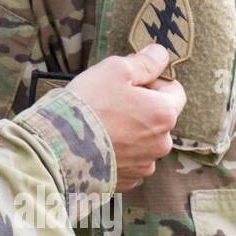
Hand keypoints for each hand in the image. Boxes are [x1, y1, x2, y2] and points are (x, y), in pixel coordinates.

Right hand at [67, 45, 186, 189]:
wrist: (60, 147)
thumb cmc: (89, 104)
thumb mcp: (115, 70)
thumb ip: (144, 62)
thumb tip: (161, 54)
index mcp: (164, 113)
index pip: (175, 90)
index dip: (152, 82)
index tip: (128, 83)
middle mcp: (162, 143)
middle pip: (159, 118)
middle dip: (140, 109)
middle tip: (110, 103)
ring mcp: (144, 165)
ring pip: (144, 141)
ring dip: (130, 132)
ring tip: (101, 127)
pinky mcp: (127, 181)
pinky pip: (129, 161)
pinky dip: (118, 153)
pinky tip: (98, 145)